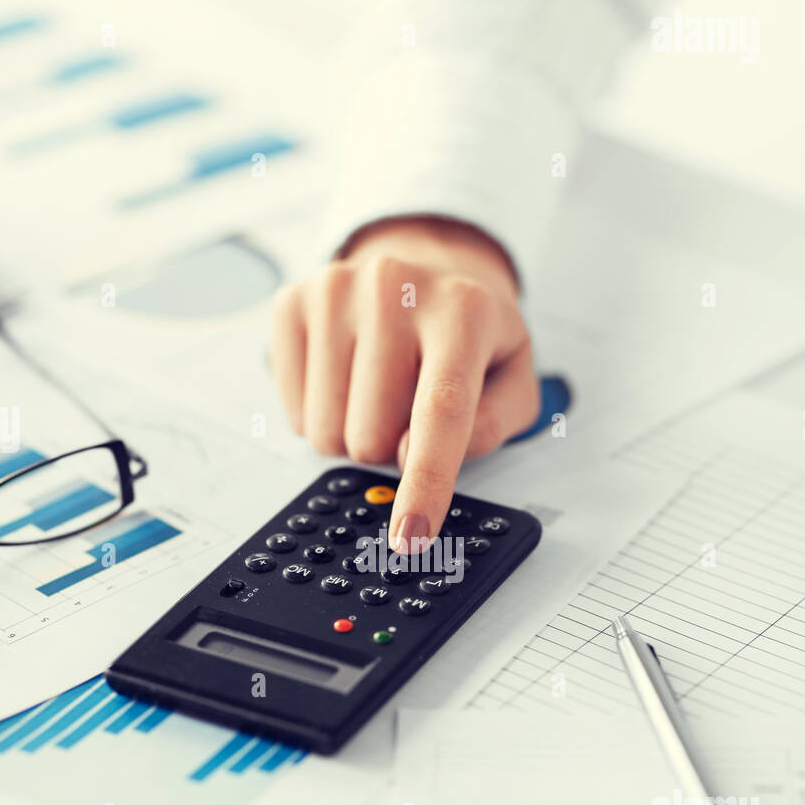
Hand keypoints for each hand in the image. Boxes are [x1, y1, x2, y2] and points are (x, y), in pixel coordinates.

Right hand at [269, 216, 538, 550]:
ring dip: (355, 434)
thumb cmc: (470, 336)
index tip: (411, 535)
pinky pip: (294, 410)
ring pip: (326, 431)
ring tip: (380, 392)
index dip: (426, 482)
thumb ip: (491, 426)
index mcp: (463, 308)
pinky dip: (321, 414)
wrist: (426, 269)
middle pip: (373, 436)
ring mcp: (336, 289)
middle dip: (391, 450)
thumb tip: (424, 456)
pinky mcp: (292, 302)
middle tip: (410, 412)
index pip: (441, 410)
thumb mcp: (512, 379)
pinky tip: (347, 381)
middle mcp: (395, 287)